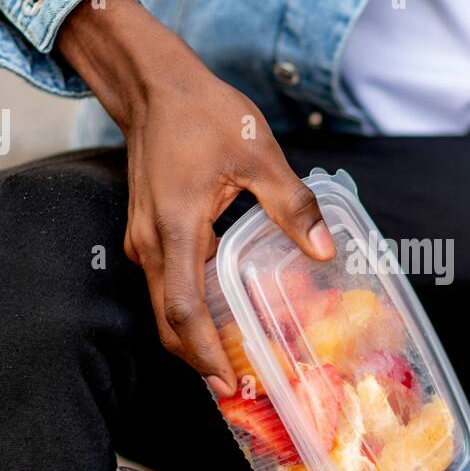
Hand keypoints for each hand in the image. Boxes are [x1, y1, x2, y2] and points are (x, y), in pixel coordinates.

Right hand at [57, 0, 333, 394]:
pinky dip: (189, 309)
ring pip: (164, 305)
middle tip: (239, 385)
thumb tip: (323, 250)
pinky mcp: (151, 231)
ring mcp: (146, 238)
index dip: (204, 353)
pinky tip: (223, 315)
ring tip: (236, 358)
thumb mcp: (258, 154)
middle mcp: (152, 243)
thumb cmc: (203, 113)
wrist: (154, 85)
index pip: (182, 311)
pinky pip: (167, 283)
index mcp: (176, 229)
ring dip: (194, 336)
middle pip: (167, 321)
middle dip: (199, 358)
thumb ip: (291, 204)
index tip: (227, 382)